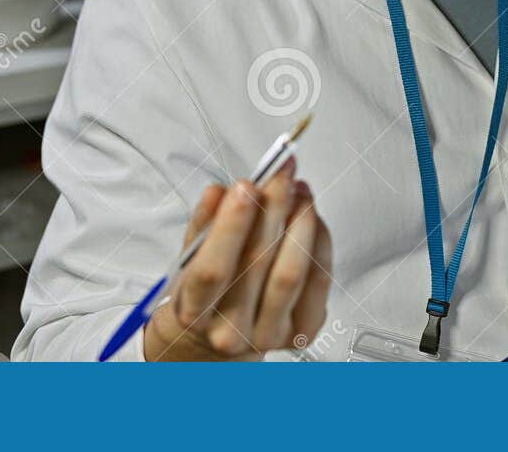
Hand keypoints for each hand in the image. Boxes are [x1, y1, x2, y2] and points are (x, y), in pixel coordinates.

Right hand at [143, 157, 332, 359]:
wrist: (220, 336)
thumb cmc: (206, 292)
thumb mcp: (188, 259)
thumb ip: (202, 226)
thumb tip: (217, 192)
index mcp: (194, 313)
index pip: (213, 270)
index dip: (231, 225)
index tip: (245, 184)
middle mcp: (232, 332)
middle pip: (259, 263)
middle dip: (273, 207)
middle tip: (280, 171)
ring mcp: (269, 335)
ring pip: (293, 271)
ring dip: (300, 220)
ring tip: (299, 189)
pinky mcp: (302, 331)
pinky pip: (319, 279)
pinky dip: (318, 241)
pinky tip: (311, 217)